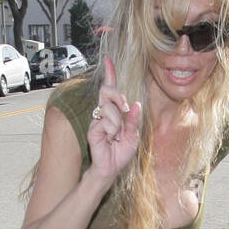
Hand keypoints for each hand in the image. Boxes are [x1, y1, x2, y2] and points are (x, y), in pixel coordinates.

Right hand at [86, 57, 141, 182]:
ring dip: (118, 124)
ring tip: (116, 137)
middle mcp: (103, 112)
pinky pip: (107, 122)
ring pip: (110, 109)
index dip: (109, 74)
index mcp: (113, 112)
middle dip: (118, 97)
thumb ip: (133, 120)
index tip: (108, 60)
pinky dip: (113, 132)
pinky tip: (110, 140)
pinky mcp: (93, 128)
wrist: (111, 168)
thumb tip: (135, 104)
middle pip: (107, 91)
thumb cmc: (120, 153)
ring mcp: (96, 119)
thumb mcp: (133, 135)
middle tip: (125, 108)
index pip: (110, 89)